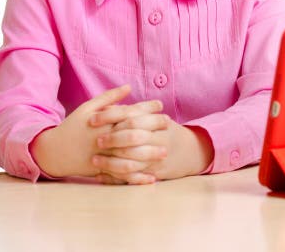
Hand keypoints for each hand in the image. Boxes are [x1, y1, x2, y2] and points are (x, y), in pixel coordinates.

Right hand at [31, 84, 164, 181]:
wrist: (54, 152)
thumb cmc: (73, 126)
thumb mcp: (87, 108)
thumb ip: (109, 97)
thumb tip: (129, 86)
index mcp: (101, 121)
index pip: (128, 112)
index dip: (146, 108)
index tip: (161, 105)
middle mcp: (103, 138)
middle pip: (132, 133)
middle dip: (152, 129)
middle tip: (170, 126)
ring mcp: (102, 155)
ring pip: (128, 156)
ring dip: (148, 155)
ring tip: (165, 152)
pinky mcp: (101, 170)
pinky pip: (121, 175)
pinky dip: (136, 178)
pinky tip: (151, 178)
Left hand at [92, 115, 213, 183]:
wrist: (191, 152)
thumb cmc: (167, 132)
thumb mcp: (157, 118)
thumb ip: (135, 112)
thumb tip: (107, 106)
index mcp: (159, 123)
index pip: (131, 117)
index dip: (111, 117)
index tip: (93, 120)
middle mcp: (160, 140)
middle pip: (132, 138)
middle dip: (112, 140)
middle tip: (97, 141)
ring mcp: (158, 159)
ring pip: (131, 161)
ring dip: (110, 163)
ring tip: (95, 161)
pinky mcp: (155, 175)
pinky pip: (133, 178)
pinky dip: (116, 178)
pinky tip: (102, 176)